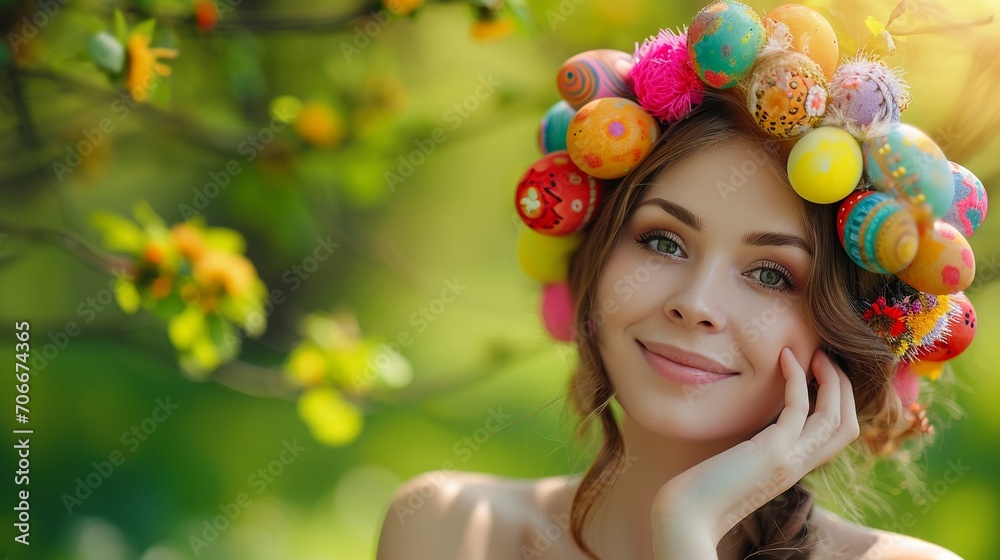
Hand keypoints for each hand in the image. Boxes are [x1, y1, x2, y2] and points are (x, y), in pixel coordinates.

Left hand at [650, 348, 859, 557]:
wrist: (687, 515)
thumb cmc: (702, 488)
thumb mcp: (739, 461)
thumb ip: (756, 445)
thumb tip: (753, 424)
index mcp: (795, 467)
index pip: (838, 435)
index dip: (839, 400)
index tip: (822, 370)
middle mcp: (799, 466)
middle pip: (848, 425)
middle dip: (844, 387)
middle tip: (826, 356)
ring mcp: (790, 461)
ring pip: (836, 418)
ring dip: (832, 380)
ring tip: (818, 353)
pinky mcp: (773, 453)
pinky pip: (799, 408)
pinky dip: (797, 378)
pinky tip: (784, 357)